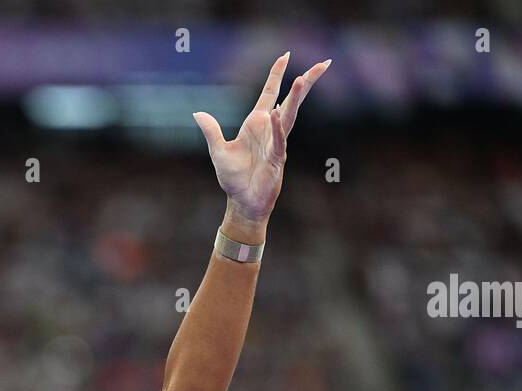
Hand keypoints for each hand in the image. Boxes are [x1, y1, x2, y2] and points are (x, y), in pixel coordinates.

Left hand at [193, 53, 329, 226]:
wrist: (242, 203)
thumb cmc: (234, 179)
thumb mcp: (218, 151)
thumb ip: (211, 131)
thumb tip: (197, 113)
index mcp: (257, 124)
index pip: (270, 93)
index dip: (276, 75)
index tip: (286, 56)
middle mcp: (270, 130)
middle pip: (291, 100)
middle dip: (306, 81)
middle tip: (324, 63)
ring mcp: (276, 144)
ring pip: (289, 116)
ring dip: (296, 98)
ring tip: (302, 79)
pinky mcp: (276, 159)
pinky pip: (278, 141)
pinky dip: (277, 129)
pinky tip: (277, 115)